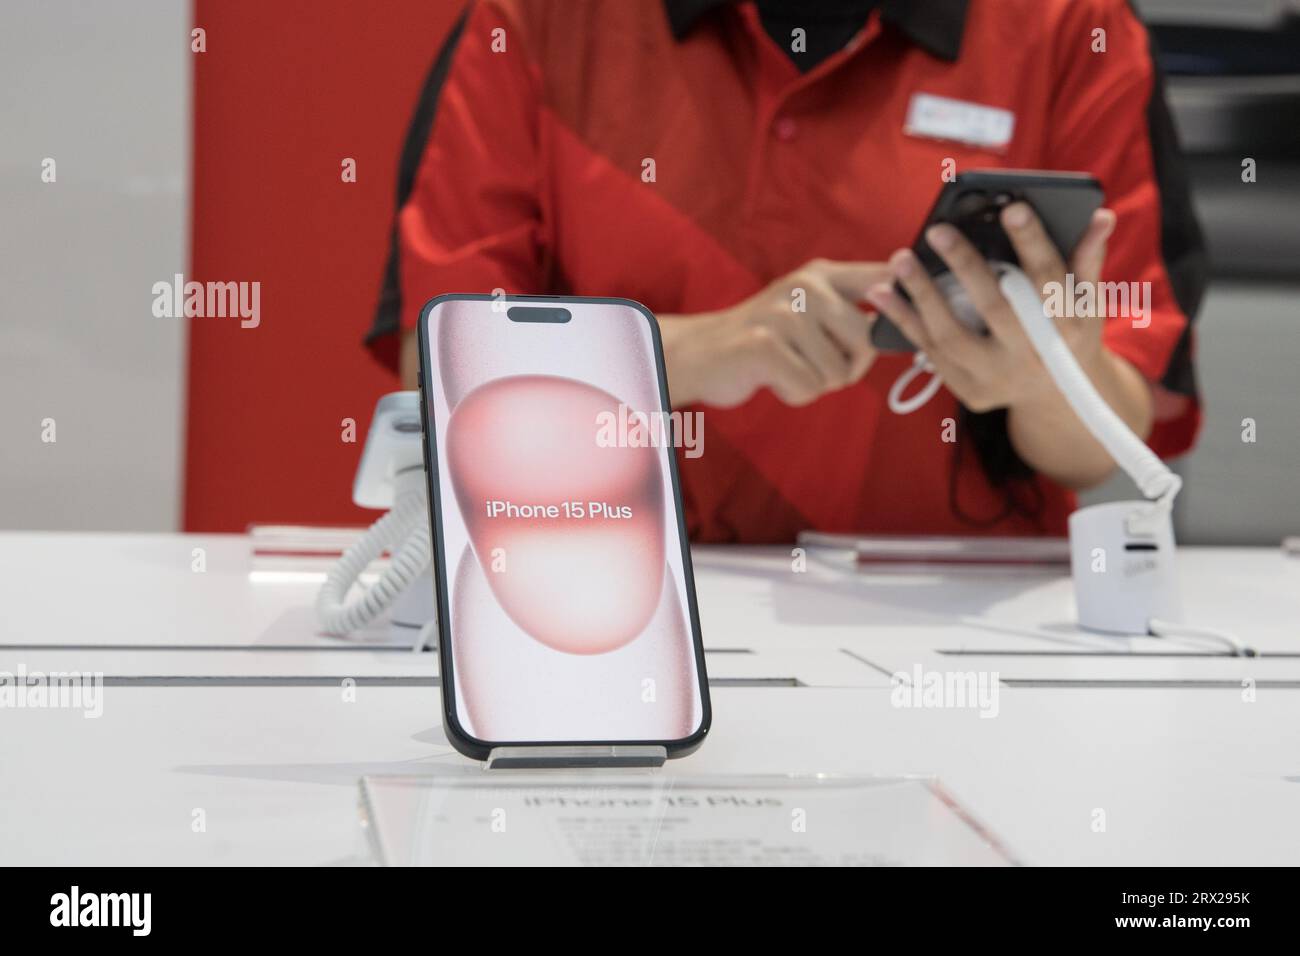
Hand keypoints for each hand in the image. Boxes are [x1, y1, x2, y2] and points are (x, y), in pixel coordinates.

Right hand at [660, 259, 887, 407]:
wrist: (701, 352)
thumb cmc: (764, 338)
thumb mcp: (807, 308)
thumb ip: (851, 307)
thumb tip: (905, 320)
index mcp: (821, 275)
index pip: (883, 278)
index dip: (905, 304)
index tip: (911, 319)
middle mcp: (806, 287)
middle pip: (866, 342)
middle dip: (847, 367)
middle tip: (814, 363)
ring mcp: (784, 314)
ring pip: (837, 373)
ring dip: (814, 383)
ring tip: (785, 366)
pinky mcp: (765, 345)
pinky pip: (809, 388)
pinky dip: (793, 393)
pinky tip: (772, 377)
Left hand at [865, 203, 1116, 411]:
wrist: (1058, 399)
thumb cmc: (1068, 335)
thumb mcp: (1088, 304)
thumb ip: (1086, 260)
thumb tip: (1099, 215)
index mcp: (1066, 328)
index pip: (1048, 278)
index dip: (1032, 242)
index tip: (1012, 207)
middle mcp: (1031, 356)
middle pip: (994, 307)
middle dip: (965, 266)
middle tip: (937, 230)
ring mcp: (998, 379)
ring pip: (952, 335)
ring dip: (920, 295)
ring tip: (901, 259)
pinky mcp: (970, 392)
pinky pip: (929, 352)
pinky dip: (904, 321)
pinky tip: (883, 293)